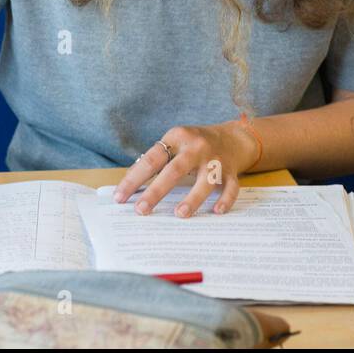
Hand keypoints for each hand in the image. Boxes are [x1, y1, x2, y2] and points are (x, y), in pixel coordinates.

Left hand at [112, 121, 258, 217]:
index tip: (120, 197)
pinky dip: (225, 200)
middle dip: (156, 191)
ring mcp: (216, 160)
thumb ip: (155, 161)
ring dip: (192, 198)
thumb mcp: (174, 143)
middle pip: (175, 170)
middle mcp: (197, 147)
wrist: (232, 138)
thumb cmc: (194, 145)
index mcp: (177, 138)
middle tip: (140, 210)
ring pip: (205, 181)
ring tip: (179, 214)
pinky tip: (216, 212)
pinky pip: (231, 187)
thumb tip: (128, 186)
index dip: (134, 179)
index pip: (152, 159)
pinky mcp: (232, 171)